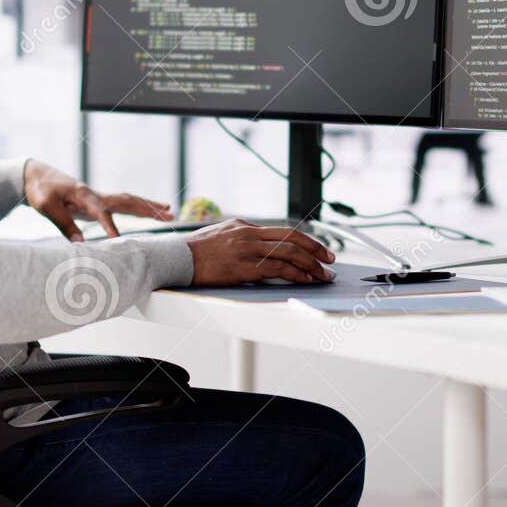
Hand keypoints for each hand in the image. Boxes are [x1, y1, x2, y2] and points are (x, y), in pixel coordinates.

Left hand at [23, 159, 173, 240]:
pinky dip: (137, 209)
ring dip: (148, 207)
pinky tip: (148, 214)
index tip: (118, 241)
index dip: (110, 226)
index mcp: (83, 194)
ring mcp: (98, 197)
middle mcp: (95, 194)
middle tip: (170, 214)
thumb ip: (64, 224)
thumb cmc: (40, 190)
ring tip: (169, 213)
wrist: (36, 176)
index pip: (101, 212)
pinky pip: (121, 206)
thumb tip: (80, 246)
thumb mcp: (46, 207)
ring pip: (128, 202)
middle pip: (127, 201)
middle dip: (148, 209)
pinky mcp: (96, 202)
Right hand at [185, 219, 336, 284]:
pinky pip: (278, 269)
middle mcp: (249, 234)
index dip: (305, 240)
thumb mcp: (220, 234)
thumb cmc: (195, 251)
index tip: (318, 250)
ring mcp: (247, 250)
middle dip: (316, 249)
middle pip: (292, 238)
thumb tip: (257, 241)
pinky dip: (296, 274)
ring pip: (289, 253)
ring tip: (323, 275)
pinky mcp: (244, 267)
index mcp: (245, 226)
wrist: (177, 259)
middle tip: (330, 259)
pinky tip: (305, 280)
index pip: (283, 231)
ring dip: (311, 265)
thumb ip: (240, 235)